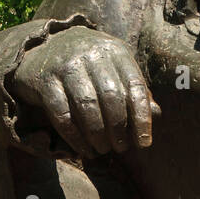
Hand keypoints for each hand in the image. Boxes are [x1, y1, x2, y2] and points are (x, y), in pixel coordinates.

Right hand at [11, 26, 158, 157]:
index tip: (144, 143)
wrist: (43, 48)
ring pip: (87, 105)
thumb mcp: (115, 69)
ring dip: (97, 134)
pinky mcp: (44, 80)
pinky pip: (62, 113)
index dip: (142, 117)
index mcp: (115, 51)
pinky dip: (75, 136)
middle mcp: (92, 54)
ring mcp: (66, 65)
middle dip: (119, 128)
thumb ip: (134, 90)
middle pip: (111, 97)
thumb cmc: (89, 66)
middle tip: (120, 148)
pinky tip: (83, 149)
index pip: (135, 86)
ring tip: (103, 150)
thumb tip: (156, 114)